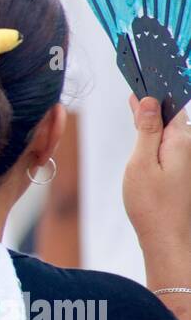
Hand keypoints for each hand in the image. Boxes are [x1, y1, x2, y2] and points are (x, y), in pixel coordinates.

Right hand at [123, 96, 190, 269]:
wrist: (168, 241)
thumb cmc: (152, 207)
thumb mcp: (141, 163)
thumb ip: (147, 129)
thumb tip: (148, 100)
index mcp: (181, 141)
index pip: (169, 104)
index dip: (153, 89)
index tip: (139, 78)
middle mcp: (189, 148)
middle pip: (171, 115)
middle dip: (153, 102)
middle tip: (134, 88)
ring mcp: (188, 161)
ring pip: (171, 130)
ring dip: (154, 120)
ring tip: (135, 104)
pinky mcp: (184, 172)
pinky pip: (171, 144)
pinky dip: (157, 136)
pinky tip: (145, 134)